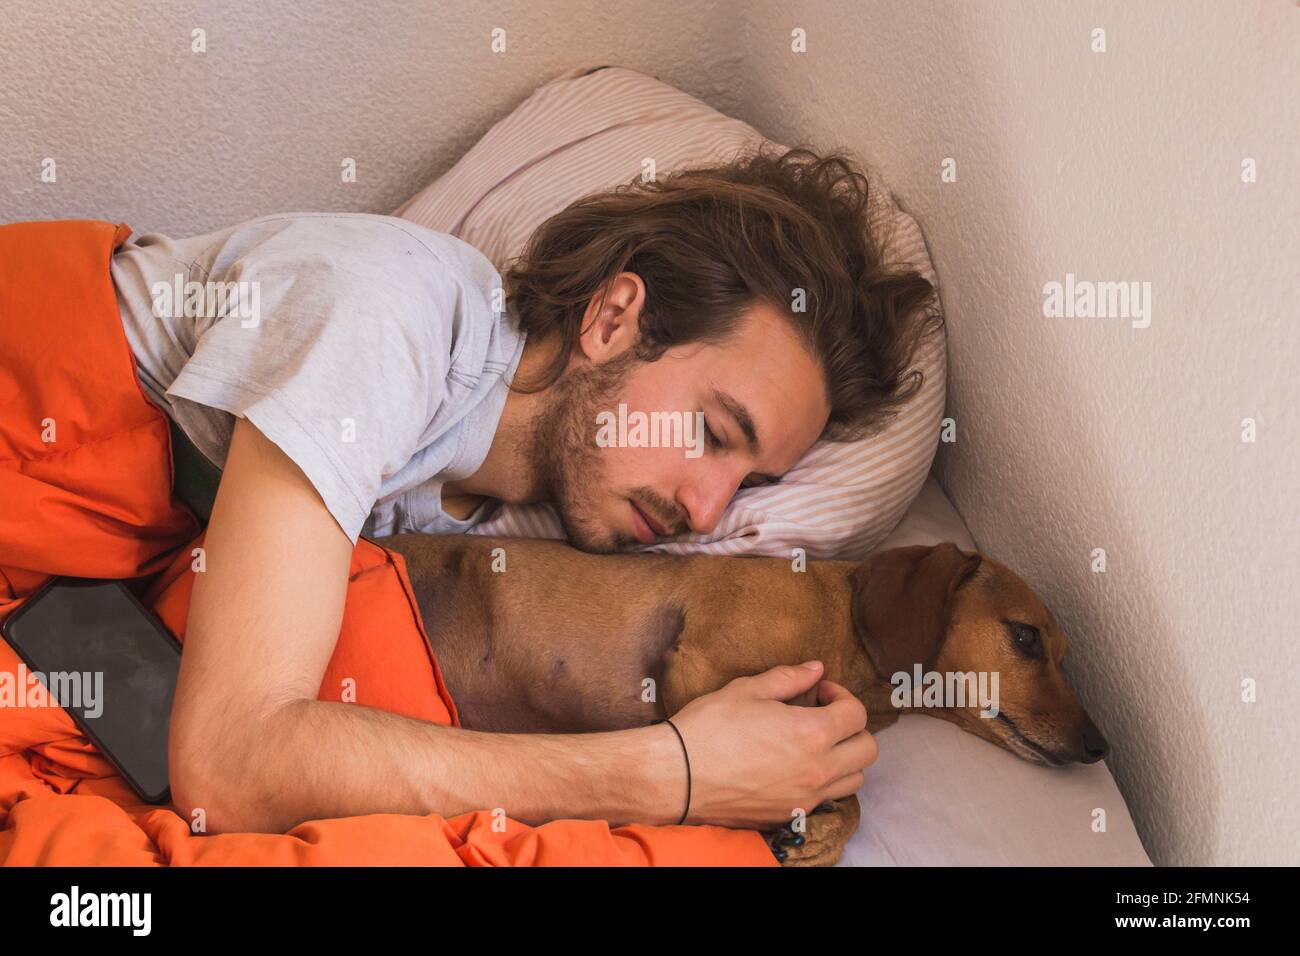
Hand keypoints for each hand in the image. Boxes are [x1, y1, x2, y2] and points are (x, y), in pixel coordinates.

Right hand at [668, 661, 876, 828]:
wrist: (677, 776)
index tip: (821, 691)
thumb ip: (789, 678)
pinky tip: (798, 767)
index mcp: (812, 733)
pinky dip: (825, 782)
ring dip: (845, 758)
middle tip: (826, 715)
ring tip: (817, 743)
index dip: (843, 695)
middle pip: (867, 750)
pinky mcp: (789, 815)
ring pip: (854, 780)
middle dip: (854, 727)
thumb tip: (816, 669)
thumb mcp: (747, 690)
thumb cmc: (709, 728)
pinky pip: (826, 800)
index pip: (857, 714)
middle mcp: (817, 770)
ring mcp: (806, 797)